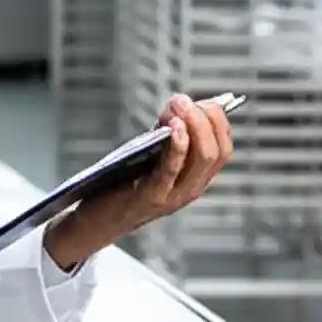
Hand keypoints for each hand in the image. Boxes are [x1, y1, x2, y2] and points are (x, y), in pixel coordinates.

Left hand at [44, 94, 232, 270]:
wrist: (98, 220)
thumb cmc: (125, 183)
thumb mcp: (153, 154)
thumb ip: (167, 133)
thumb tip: (179, 104)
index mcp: (195, 178)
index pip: (223, 148)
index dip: (217, 121)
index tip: (203, 101)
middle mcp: (191, 189)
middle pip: (216, 151)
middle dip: (205, 118)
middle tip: (184, 100)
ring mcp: (174, 195)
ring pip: (202, 158)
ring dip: (194, 125)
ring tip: (181, 106)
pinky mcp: (152, 196)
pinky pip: (172, 169)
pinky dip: (178, 145)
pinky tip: (174, 126)